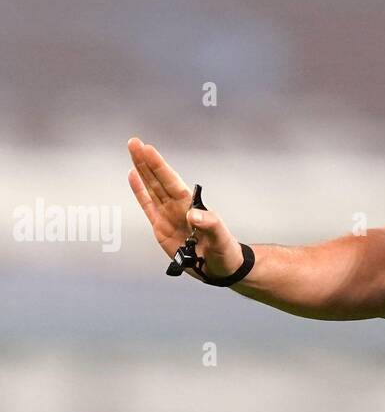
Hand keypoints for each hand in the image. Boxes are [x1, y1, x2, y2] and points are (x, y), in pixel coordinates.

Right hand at [127, 137, 243, 277]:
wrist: (219, 268)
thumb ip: (210, 225)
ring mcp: (168, 215)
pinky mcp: (160, 227)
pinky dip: (139, 191)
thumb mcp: (221, 239)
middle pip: (158, 180)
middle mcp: (178, 207)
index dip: (159, 167)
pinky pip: (147, 206)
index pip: (172, 182)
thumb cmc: (225, 251)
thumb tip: (193, 215)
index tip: (149, 150)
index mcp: (191, 206)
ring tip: (132, 152)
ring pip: (151, 188)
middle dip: (146, 161)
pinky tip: (133, 176)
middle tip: (134, 143)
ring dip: (141, 170)